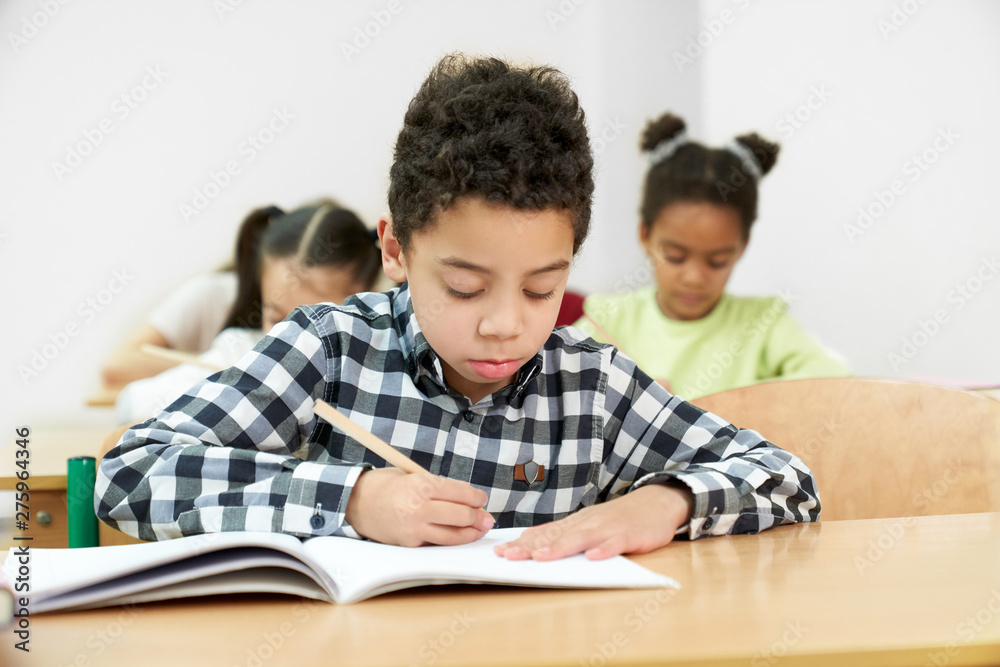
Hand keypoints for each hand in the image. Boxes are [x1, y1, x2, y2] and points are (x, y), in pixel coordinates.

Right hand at [345, 468, 493, 546]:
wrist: (357, 502)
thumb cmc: (387, 486)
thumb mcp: (414, 476)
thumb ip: (439, 487)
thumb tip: (468, 499)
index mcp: (423, 485)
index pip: (462, 493)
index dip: (477, 498)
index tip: (481, 499)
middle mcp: (420, 507)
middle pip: (462, 515)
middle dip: (478, 517)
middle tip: (485, 517)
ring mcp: (415, 528)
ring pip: (454, 535)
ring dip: (471, 533)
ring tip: (480, 530)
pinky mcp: (410, 543)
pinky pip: (438, 543)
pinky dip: (451, 540)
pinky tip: (459, 536)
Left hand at [493, 484, 692, 560]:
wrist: (655, 503)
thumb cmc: (618, 518)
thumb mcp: (587, 524)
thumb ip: (561, 533)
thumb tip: (529, 541)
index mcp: (576, 523)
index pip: (545, 534)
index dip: (522, 543)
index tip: (500, 552)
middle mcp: (587, 524)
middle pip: (556, 536)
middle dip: (532, 547)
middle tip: (509, 556)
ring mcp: (607, 529)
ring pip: (581, 539)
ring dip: (561, 548)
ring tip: (542, 557)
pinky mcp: (629, 535)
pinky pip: (615, 543)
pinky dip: (604, 550)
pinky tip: (594, 558)